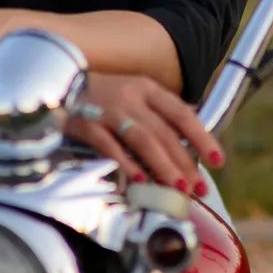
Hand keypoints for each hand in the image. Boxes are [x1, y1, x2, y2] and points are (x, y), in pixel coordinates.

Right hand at [66, 73, 224, 195]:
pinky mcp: (86, 122)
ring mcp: (108, 109)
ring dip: (163, 165)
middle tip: (198, 188)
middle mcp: (130, 96)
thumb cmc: (100, 96)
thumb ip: (158, 113)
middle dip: (185, 162)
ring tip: (177, 189)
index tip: (218, 161)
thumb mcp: (133, 95)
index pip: (182, 113)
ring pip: (143, 139)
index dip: (202, 137)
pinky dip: (126, 164)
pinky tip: (139, 181)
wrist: (54, 83)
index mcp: (147, 88)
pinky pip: (110, 146)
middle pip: (165, 132)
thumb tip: (190, 136)